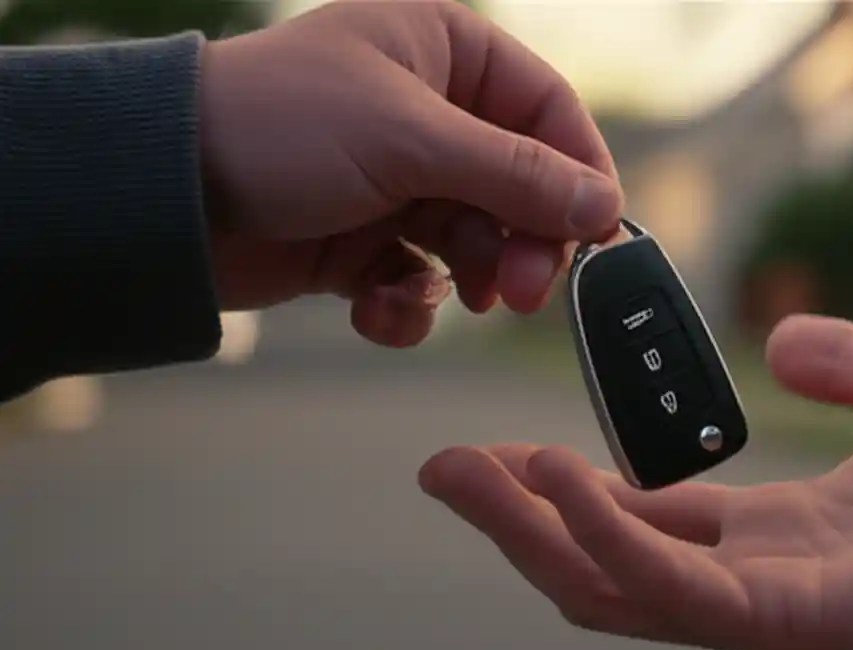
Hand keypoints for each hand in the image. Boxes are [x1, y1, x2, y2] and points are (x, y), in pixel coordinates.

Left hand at [199, 0, 622, 345]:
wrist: (159, 195)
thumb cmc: (278, 127)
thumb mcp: (410, 139)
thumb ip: (516, 176)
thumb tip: (604, 208)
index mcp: (443, 50)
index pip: (547, 110)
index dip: (580, 174)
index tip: (598, 236)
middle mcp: (426, 110)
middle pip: (520, 185)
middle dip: (521, 242)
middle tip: (522, 291)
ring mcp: (394, 177)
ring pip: (474, 239)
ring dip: (469, 276)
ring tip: (450, 294)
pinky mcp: (361, 237)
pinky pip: (419, 275)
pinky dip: (409, 301)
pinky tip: (380, 305)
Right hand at [420, 314, 852, 649]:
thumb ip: (848, 370)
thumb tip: (787, 339)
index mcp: (785, 534)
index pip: (647, 520)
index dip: (567, 488)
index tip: (499, 444)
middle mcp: (766, 583)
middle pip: (608, 562)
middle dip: (519, 521)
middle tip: (441, 468)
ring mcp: (778, 613)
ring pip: (619, 587)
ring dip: (534, 531)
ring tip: (467, 471)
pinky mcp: (803, 624)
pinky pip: (679, 590)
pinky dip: (610, 536)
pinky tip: (558, 480)